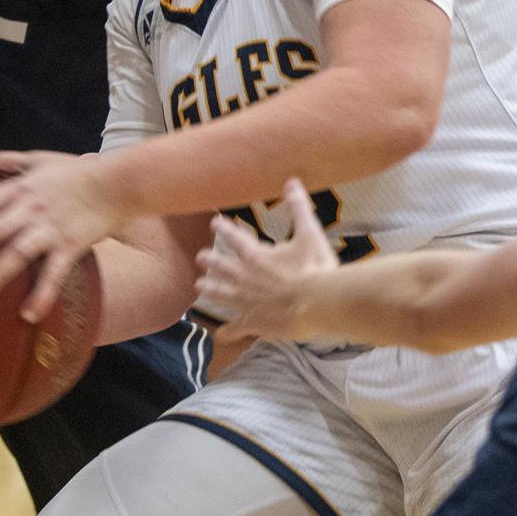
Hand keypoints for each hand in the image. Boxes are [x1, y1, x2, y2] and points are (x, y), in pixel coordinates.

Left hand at [0, 151, 126, 322]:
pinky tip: (28, 315)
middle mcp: (31, 210)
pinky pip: (54, 274)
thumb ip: (6, 161)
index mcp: (20, 190)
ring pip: (19, 253)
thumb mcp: (40, 159)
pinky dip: (42, 295)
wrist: (117, 182)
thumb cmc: (76, 171)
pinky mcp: (70, 247)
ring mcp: (50, 230)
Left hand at [193, 178, 338, 342]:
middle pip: (222, 266)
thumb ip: (298, 207)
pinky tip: (220, 334)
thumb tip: (291, 181)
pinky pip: (236, 327)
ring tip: (198, 286)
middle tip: (200, 256)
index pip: (235, 238)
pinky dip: (228, 331)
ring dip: (210, 288)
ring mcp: (247, 301)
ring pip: (222, 293)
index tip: (214, 222)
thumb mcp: (309, 232)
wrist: (318, 302)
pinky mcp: (253, 322)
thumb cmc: (315, 266)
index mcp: (257, 255)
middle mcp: (245, 277)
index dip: (224, 229)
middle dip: (210, 259)